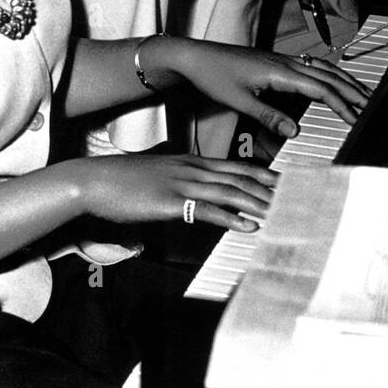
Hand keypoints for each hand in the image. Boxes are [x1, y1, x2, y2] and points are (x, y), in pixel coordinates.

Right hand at [71, 154, 277, 230]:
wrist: (92, 180)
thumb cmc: (119, 182)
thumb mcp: (155, 177)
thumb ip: (175, 185)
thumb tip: (185, 199)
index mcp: (189, 162)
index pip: (235, 165)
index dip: (261, 174)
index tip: (282, 183)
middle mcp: (191, 168)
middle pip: (240, 177)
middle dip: (270, 189)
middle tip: (295, 198)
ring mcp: (182, 183)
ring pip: (230, 192)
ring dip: (258, 204)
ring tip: (281, 214)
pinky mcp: (171, 201)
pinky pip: (208, 210)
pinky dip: (231, 218)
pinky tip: (247, 226)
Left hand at [159, 39, 369, 137]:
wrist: (195, 57)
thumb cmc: (213, 76)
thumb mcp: (239, 100)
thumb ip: (268, 115)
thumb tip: (295, 131)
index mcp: (280, 71)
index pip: (320, 88)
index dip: (341, 104)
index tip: (356, 118)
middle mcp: (286, 62)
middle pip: (329, 76)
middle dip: (353, 91)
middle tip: (373, 107)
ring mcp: (283, 60)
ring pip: (323, 69)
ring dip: (345, 81)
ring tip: (363, 95)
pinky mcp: (277, 62)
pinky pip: (312, 67)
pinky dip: (330, 75)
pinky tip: (334, 83)